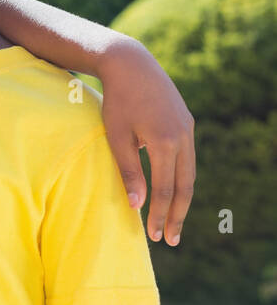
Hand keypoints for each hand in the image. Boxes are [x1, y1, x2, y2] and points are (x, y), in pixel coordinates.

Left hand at [97, 38, 195, 245]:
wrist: (131, 64)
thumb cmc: (116, 101)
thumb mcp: (115, 136)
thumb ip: (127, 171)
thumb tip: (137, 206)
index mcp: (163, 142)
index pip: (164, 190)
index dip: (160, 215)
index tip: (154, 236)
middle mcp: (182, 137)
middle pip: (184, 187)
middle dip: (177, 215)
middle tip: (171, 239)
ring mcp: (188, 129)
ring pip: (189, 173)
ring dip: (181, 198)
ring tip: (173, 220)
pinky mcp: (187, 123)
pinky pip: (186, 157)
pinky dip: (180, 177)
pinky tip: (172, 190)